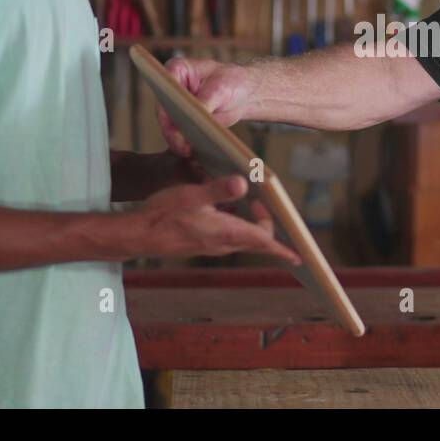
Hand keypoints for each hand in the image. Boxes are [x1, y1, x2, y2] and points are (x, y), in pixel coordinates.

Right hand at [130, 175, 300, 264]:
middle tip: (260, 201)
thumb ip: (218, 189)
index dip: (284, 249)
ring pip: (243, 238)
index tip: (302, 257)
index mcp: (226, 232)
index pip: (263, 242)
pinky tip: (225, 208)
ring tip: (250, 202)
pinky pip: (229, 236)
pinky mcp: (203, 243)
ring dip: (251, 225)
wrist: (137, 235)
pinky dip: (236, 224)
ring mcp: (213, 246)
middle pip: (257, 239)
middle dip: (266, 223)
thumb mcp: (191, 195)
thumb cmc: (162, 215)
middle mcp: (223, 243)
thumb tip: (244, 183)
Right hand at [157, 57, 255, 156]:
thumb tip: (192, 118)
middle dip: (172, 130)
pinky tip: (193, 153)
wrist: (245, 93)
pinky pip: (180, 134)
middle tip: (182, 147)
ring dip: (178, 140)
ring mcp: (176, 106)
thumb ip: (204, 102)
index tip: (173, 124)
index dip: (167, 107)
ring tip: (188, 152)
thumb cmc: (233, 81)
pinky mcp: (183, 122)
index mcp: (176, 70)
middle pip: (165, 112)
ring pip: (170, 126)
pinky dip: (185, 143)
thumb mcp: (220, 89)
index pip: (165, 90)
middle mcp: (172, 88)